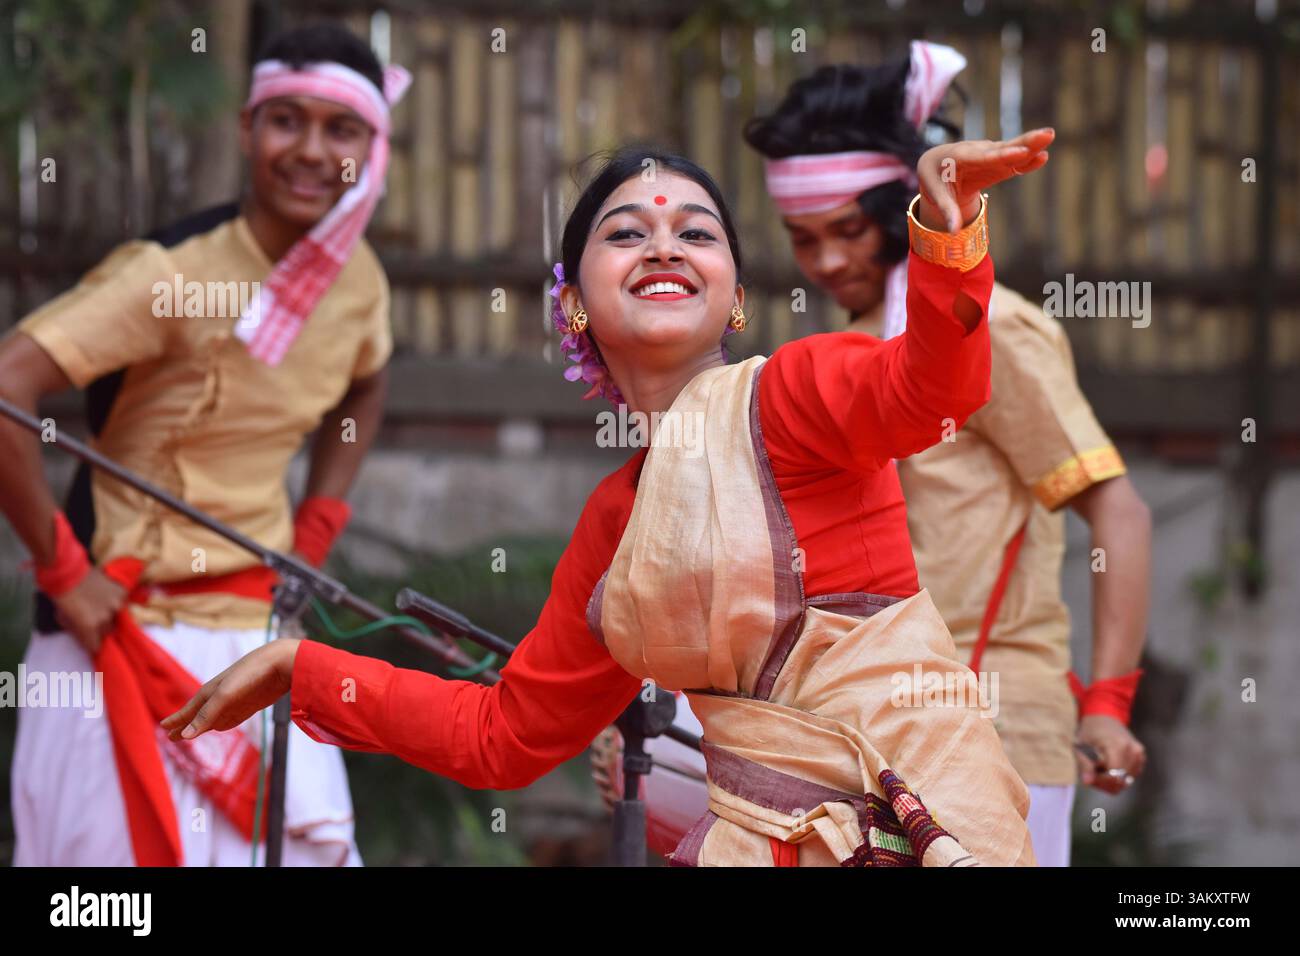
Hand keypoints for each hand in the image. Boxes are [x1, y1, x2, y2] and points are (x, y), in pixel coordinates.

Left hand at [52, 566, 126, 655]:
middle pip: (106, 633)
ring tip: (98, 607)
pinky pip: (120, 604)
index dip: (90, 645)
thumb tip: (85, 638)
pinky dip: (114, 603)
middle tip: (91, 622)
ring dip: (107, 616)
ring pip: (115, 618)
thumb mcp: (64, 618)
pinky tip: (105, 597)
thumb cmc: (62, 596)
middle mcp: (105, 617)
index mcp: (88, 626)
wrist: (68, 571)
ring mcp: (116, 604)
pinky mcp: (122, 592)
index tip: (88, 642)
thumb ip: (77, 631)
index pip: (95, 646)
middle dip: (98, 630)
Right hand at [161, 638, 301, 740]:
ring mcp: (235, 701)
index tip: (163, 728)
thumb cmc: (249, 674)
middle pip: (199, 716)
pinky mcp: (250, 705)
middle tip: (172, 737)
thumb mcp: (224, 695)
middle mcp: (220, 697)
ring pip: (214, 718)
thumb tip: (185, 736)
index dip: (177, 720)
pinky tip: (220, 726)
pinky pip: (232, 718)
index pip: (189, 711)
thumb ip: (206, 715)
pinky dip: (224, 723)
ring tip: (192, 733)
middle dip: (186, 726)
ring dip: (203, 726)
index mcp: (210, 691)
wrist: (280, 663)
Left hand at [917, 127, 1054, 231]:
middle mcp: (976, 151)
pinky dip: (1027, 161)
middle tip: (1046, 135)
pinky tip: (1043, 157)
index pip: (981, 157)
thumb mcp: (935, 194)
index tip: (1019, 152)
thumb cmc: (935, 180)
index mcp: (956, 157)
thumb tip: (953, 232)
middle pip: (1001, 149)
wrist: (938, 165)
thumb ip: (946, 210)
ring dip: (1030, 145)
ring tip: (1049, 137)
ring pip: (1010, 151)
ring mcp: (988, 155)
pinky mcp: (997, 163)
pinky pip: (1013, 162)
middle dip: (1023, 142)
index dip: (1001, 155)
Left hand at [1075, 714, 1146, 793]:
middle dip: (1104, 782)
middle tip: (1092, 771)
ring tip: (1100, 766)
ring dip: (1110, 779)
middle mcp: (1133, 750)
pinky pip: (1129, 777)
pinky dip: (1118, 776)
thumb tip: (1087, 782)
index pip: (1113, 777)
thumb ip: (1084, 764)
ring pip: (1125, 782)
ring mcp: (1139, 754)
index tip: (1089, 776)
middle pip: (1120, 782)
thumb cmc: (1090, 731)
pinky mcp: (1141, 757)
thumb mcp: (1081, 745)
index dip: (1100, 782)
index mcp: (1118, 745)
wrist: (1104, 717)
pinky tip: (1109, 766)